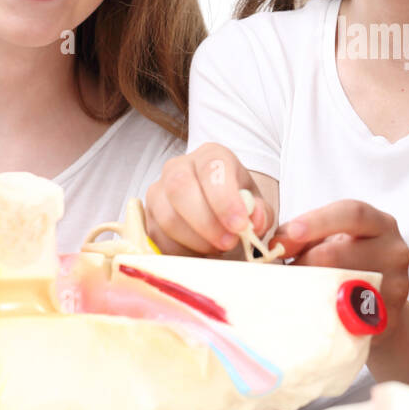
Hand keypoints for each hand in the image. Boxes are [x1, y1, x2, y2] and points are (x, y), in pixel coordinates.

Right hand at [143, 143, 272, 256]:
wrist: (216, 212)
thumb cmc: (238, 205)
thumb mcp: (257, 206)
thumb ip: (261, 213)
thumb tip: (254, 222)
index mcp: (211, 156)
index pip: (212, 169)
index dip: (225, 199)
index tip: (240, 226)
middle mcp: (178, 167)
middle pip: (180, 188)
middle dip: (206, 223)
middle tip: (229, 243)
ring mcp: (157, 192)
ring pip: (167, 218)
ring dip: (195, 241)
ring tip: (217, 248)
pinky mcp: (147, 218)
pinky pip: (158, 239)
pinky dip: (181, 253)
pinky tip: (199, 253)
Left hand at [271, 200, 408, 341]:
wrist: (377, 306)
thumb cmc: (344, 264)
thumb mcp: (327, 240)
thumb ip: (302, 236)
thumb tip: (277, 245)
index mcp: (379, 224)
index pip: (352, 214)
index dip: (319, 221)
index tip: (290, 234)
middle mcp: (394, 251)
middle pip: (342, 253)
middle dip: (304, 262)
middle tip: (281, 273)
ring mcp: (396, 286)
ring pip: (344, 287)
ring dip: (311, 291)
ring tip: (294, 293)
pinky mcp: (389, 318)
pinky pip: (349, 317)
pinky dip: (325, 316)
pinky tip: (311, 315)